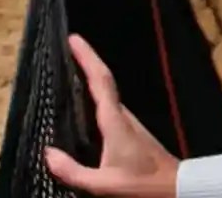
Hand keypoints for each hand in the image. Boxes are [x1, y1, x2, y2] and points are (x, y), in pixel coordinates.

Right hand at [44, 33, 179, 197]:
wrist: (174, 186)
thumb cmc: (141, 183)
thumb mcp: (102, 184)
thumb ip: (72, 171)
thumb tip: (47, 154)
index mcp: (115, 122)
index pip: (101, 81)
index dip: (88, 58)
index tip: (74, 39)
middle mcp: (123, 115)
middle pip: (103, 80)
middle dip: (86, 61)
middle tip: (66, 48)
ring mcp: (128, 121)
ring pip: (107, 92)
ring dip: (90, 76)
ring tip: (69, 68)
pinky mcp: (129, 129)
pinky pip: (108, 104)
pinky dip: (95, 93)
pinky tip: (83, 100)